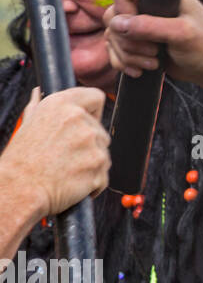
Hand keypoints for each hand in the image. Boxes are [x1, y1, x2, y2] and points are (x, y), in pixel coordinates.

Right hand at [2, 86, 109, 220]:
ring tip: (65, 171)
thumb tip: (40, 92)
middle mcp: (79, 120)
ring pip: (103, 153)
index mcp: (61, 105)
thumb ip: (39, 106)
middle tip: (64, 157)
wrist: (18, 190)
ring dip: (90, 163)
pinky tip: (72, 184)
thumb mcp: (27, 125)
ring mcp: (92, 143)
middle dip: (88, 144)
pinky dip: (93, 182)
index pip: (96, 97)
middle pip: (100, 131)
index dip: (92, 111)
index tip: (86, 122)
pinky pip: (104, 174)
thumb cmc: (20, 161)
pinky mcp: (99, 165)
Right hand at [103, 0, 202, 85]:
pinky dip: (123, 62)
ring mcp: (142, 24)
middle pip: (113, 15)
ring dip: (128, 54)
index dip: (121, 2)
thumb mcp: (182, 34)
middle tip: (154, 50)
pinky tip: (141, 70)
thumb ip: (150, 26)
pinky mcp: (138, 43)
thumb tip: (117, 24)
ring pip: (113, 35)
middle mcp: (148, 5)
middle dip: (128, 40)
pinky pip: (114, 50)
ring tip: (153, 63)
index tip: (135, 22)